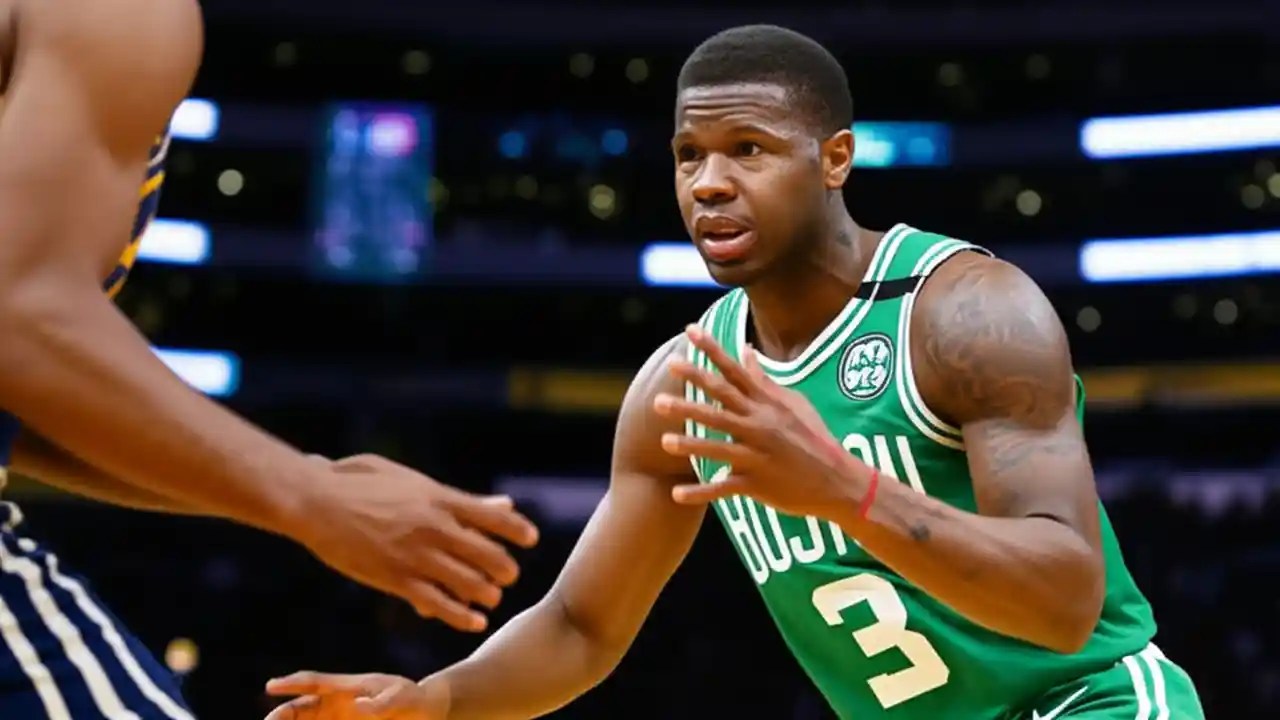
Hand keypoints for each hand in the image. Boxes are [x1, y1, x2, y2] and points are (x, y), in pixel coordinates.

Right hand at [264, 672, 446, 719]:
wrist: (426, 712)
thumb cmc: (412, 699)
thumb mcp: (403, 698)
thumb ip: (382, 703)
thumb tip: (358, 706)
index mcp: (347, 688)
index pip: (314, 683)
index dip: (292, 684)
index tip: (271, 686)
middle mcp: (336, 704)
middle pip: (301, 709)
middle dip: (282, 716)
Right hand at [292, 454, 539, 630]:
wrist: (315, 502)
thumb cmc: (358, 484)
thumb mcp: (411, 480)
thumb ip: (458, 497)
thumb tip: (501, 504)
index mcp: (440, 498)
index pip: (495, 517)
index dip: (518, 531)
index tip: (530, 539)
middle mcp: (436, 528)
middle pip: (491, 556)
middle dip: (505, 569)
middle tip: (507, 576)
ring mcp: (417, 556)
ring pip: (470, 584)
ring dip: (486, 594)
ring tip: (490, 598)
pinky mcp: (396, 580)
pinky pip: (439, 604)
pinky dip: (461, 616)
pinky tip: (474, 621)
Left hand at [652, 326, 870, 519]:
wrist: (837, 480)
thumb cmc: (812, 437)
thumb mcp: (792, 403)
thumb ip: (763, 379)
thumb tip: (745, 349)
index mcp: (766, 404)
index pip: (734, 371)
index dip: (711, 349)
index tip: (689, 331)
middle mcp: (759, 425)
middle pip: (720, 404)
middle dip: (693, 391)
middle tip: (666, 377)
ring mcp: (757, 456)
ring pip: (718, 447)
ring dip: (690, 444)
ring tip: (663, 440)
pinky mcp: (756, 484)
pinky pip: (724, 489)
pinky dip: (701, 493)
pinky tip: (677, 494)